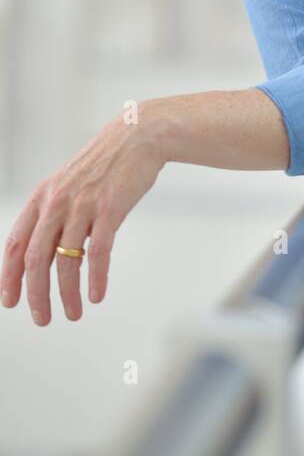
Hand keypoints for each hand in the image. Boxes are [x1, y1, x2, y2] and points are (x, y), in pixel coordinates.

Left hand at [1, 113, 164, 325]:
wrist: (138, 136)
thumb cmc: (105, 163)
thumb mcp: (68, 183)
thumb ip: (55, 213)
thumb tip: (46, 251)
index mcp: (43, 197)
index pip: (16, 243)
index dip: (9, 276)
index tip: (10, 301)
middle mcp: (58, 202)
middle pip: (36, 259)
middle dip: (36, 295)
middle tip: (42, 319)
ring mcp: (83, 205)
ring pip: (67, 261)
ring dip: (67, 294)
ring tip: (73, 313)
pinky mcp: (110, 209)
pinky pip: (98, 252)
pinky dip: (96, 278)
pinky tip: (97, 295)